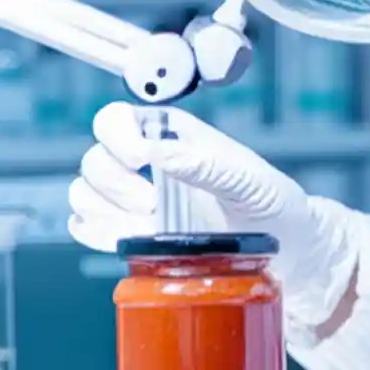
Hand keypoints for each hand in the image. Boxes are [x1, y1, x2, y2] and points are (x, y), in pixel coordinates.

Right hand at [67, 102, 358, 326]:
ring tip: (148, 227)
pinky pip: (87, 227)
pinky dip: (96, 234)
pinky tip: (129, 239)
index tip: (142, 160)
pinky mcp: (132, 234)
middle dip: (115, 184)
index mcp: (172, 134)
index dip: (116, 135)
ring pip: (84, 193)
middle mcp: (148, 163)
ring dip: (105, 212)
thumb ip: (211, 165)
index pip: (116, 118)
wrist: (285, 252)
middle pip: (93, 158)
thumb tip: (162, 154)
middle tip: (152, 206)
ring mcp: (136, 199)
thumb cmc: (274, 205)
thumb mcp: (252, 181)